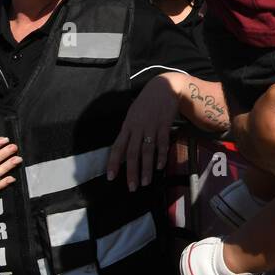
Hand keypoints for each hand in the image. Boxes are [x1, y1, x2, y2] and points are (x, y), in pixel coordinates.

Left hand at [107, 76, 178, 190]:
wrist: (164, 86)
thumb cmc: (147, 102)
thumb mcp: (134, 114)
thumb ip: (130, 130)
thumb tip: (124, 149)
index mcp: (127, 126)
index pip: (117, 147)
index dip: (113, 162)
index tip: (111, 177)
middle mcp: (137, 128)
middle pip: (132, 153)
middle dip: (131, 172)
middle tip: (131, 187)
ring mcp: (151, 126)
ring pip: (147, 151)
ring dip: (146, 168)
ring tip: (145, 182)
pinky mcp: (164, 124)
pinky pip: (162, 143)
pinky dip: (161, 155)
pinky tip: (160, 166)